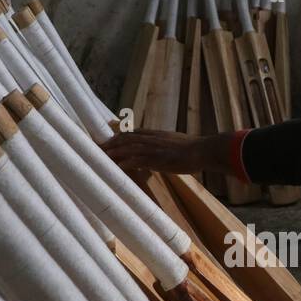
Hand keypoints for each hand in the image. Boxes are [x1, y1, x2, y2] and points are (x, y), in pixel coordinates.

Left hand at [105, 129, 232, 174]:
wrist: (203, 150)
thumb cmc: (193, 149)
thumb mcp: (175, 143)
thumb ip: (164, 146)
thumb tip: (160, 152)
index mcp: (156, 135)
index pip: (132, 133)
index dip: (118, 137)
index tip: (108, 141)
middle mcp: (151, 139)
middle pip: (125, 138)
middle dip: (110, 143)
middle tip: (97, 149)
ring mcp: (153, 148)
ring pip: (127, 147)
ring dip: (113, 152)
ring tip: (101, 157)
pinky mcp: (156, 158)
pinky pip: (136, 159)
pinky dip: (125, 162)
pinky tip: (117, 166)